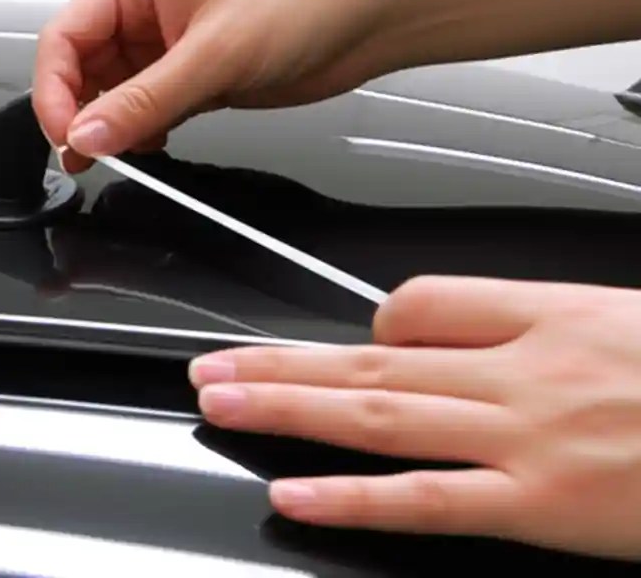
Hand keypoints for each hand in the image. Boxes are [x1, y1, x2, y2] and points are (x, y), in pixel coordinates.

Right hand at [32, 0, 396, 172]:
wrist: (370, 13)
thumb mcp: (214, 55)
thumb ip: (144, 102)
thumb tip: (86, 136)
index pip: (62, 42)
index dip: (53, 94)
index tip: (66, 138)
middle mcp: (141, 13)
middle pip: (79, 73)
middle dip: (79, 117)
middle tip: (88, 158)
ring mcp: (165, 48)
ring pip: (110, 97)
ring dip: (112, 130)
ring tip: (123, 155)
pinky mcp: (190, 78)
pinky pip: (144, 112)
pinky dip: (142, 134)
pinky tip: (157, 144)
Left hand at [189, 276, 640, 560]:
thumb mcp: (623, 317)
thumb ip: (534, 318)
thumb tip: (431, 325)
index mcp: (554, 313)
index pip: (422, 301)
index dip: (365, 327)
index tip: (334, 347)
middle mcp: (528, 371)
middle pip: (374, 359)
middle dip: (282, 363)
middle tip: (211, 367)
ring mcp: (531, 440)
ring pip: (382, 417)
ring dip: (290, 409)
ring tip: (223, 405)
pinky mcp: (547, 509)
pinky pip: (431, 500)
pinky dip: (354, 497)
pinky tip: (296, 493)